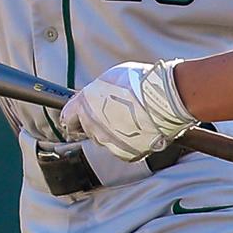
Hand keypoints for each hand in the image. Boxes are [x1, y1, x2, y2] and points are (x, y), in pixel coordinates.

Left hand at [56, 60, 195, 161]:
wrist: (165, 99)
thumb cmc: (140, 82)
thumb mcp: (111, 78)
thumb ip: (97, 92)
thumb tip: (94, 97)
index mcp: (84, 105)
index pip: (68, 118)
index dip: (74, 117)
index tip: (78, 118)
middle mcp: (91, 126)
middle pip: (88, 129)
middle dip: (99, 123)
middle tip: (116, 113)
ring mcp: (108, 142)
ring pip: (107, 139)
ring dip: (115, 132)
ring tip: (134, 118)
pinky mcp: (125, 153)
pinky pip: (123, 148)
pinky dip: (130, 141)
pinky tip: (142, 128)